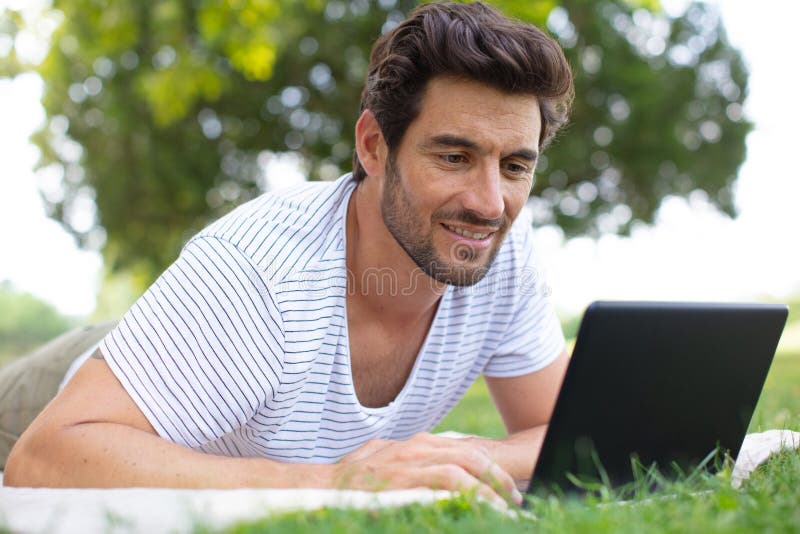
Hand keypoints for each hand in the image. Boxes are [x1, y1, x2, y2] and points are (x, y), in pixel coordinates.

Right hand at [332, 432, 521, 506]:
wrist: (317, 486)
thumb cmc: (346, 482)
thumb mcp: (377, 466)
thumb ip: (402, 467)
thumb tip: (417, 478)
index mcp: (412, 443)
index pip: (460, 448)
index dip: (485, 466)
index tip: (499, 485)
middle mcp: (416, 445)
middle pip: (471, 452)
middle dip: (497, 475)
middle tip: (513, 498)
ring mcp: (411, 458)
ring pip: (467, 462)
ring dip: (492, 484)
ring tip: (507, 507)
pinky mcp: (407, 475)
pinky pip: (451, 478)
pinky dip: (474, 491)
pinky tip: (487, 506)